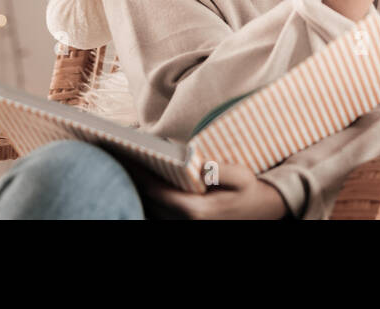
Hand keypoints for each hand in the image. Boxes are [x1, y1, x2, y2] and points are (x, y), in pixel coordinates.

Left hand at [135, 162, 289, 219]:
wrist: (262, 210)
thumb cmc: (250, 190)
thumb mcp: (243, 177)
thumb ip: (221, 170)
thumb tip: (199, 162)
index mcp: (196, 210)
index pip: (157, 191)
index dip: (139, 173)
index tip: (125, 155)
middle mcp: (185, 222)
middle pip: (149, 200)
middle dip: (134, 177)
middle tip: (117, 153)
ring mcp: (183, 225)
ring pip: (151, 207)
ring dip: (139, 186)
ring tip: (124, 162)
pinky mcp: (185, 222)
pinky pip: (159, 209)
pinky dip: (148, 193)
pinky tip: (141, 175)